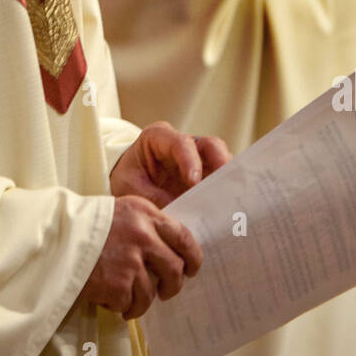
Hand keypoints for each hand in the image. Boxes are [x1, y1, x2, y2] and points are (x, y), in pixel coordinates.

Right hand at [77, 195, 201, 319]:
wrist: (54, 238)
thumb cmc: (85, 225)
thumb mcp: (121, 212)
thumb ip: (146, 227)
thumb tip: (169, 253)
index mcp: (145, 213)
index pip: (183, 236)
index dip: (192, 257)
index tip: (192, 269)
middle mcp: (143, 235)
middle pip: (174, 268)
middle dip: (172, 285)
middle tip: (166, 291)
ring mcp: (131, 261)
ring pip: (151, 292)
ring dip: (142, 302)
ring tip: (129, 301)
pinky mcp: (117, 284)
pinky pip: (130, 304)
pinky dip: (122, 307)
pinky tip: (111, 301)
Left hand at [109, 120, 230, 206]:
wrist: (123, 184)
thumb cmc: (126, 179)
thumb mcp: (130, 188)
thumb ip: (152, 198)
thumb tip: (178, 217)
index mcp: (158, 138)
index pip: (180, 143)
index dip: (190, 160)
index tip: (194, 181)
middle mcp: (183, 144)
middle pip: (210, 146)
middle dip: (221, 163)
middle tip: (226, 187)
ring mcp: (197, 159)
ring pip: (221, 162)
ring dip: (227, 182)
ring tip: (232, 202)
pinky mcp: (205, 176)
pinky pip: (221, 181)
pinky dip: (226, 193)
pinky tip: (229, 209)